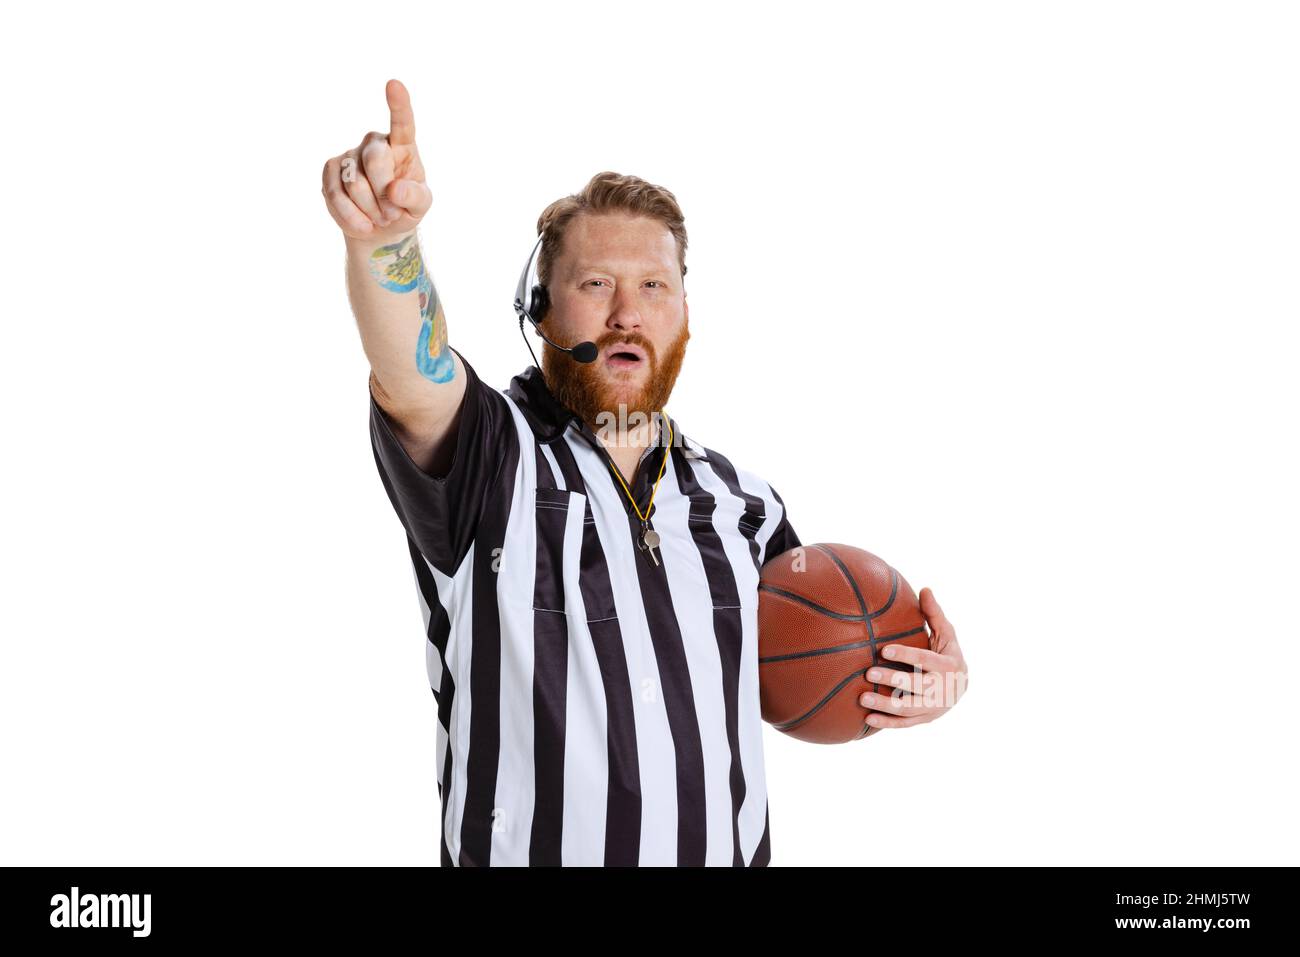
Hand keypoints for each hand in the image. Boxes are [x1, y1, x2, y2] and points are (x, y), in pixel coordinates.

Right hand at [321, 78, 432, 241]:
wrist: (379, 226)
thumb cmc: (404, 207)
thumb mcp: (421, 206)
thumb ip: (415, 197)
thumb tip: (395, 190)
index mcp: (401, 145)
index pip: (402, 123)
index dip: (398, 104)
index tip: (394, 84)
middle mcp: (373, 142)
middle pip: (375, 160)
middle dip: (384, 195)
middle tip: (392, 214)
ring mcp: (349, 154)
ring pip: (353, 183)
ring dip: (370, 210)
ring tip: (380, 218)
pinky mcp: (329, 170)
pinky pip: (335, 196)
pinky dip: (351, 218)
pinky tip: (363, 225)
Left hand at [858, 587, 968, 729]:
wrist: (963, 687)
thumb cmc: (947, 654)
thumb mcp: (947, 635)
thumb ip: (935, 615)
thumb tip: (925, 588)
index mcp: (948, 665)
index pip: (925, 660)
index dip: (906, 655)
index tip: (884, 649)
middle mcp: (943, 688)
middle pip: (916, 686)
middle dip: (893, 680)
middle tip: (868, 673)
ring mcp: (934, 707)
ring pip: (908, 708)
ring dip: (885, 705)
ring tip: (862, 698)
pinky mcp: (925, 719)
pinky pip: (904, 724)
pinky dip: (886, 723)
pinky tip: (867, 719)